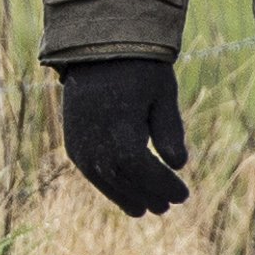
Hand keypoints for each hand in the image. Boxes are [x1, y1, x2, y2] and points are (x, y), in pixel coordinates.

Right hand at [57, 57, 188, 216]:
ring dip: (125, 196)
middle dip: (147, 196)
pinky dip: (107, 183)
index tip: (183, 195)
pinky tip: (120, 189)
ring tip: (143, 207)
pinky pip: (90, 170)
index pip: (146, 174)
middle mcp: (96, 146)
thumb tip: (179, 164)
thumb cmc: (137, 69)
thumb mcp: (162, 95)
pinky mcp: (71, 141)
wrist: (95, 47)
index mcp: (122, 136)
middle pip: (125, 182)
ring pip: (104, 181)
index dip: (164, 187)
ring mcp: (80, 145)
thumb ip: (170, 131)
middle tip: (166, 206)